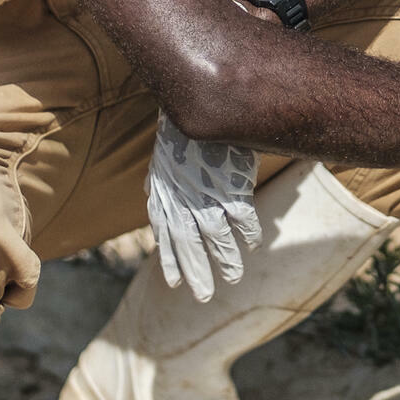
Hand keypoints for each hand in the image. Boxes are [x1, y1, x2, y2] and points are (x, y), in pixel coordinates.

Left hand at [146, 115, 263, 301]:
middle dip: (196, 273)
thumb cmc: (181, 132)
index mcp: (164, 194)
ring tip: (232, 278)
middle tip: (204, 298)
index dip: (169, 261)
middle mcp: (181, 198)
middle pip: (188, 245)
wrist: (195, 100)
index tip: (173, 284)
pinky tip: (253, 244)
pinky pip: (240, 216)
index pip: (165, 236)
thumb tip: (147, 193)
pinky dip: (246, 232)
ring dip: (225, 259)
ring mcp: (205, 192)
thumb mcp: (161, 157)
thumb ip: (156, 180)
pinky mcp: (229, 182)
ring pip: (215, 237)